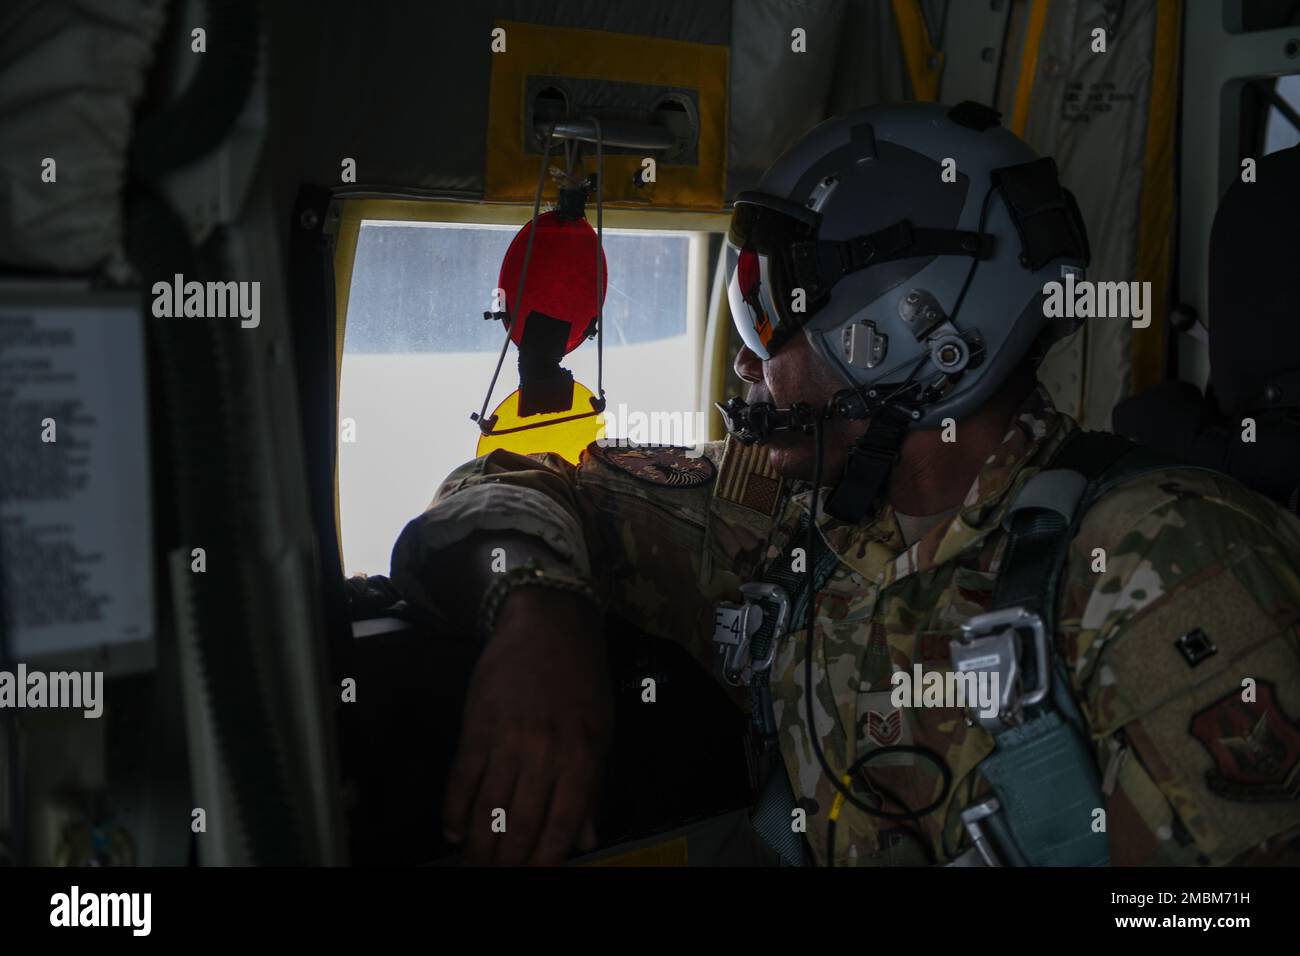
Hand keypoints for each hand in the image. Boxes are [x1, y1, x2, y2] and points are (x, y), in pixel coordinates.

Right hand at [442, 586, 611, 864]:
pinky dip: (454, 810)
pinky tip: (453, 830)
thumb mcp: (602, 730)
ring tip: (473, 864)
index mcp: (582, 758)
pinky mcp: (477, 725)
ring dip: (479, 846)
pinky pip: (461, 779)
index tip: (534, 874)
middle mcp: (545, 755)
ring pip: (489, 810)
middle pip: (521, 826)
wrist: (550, 623)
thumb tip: (586, 839)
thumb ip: (593, 787)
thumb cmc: (582, 677)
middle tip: (496, 875)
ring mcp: (508, 741)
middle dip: (507, 861)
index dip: (545, 860)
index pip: (561, 827)